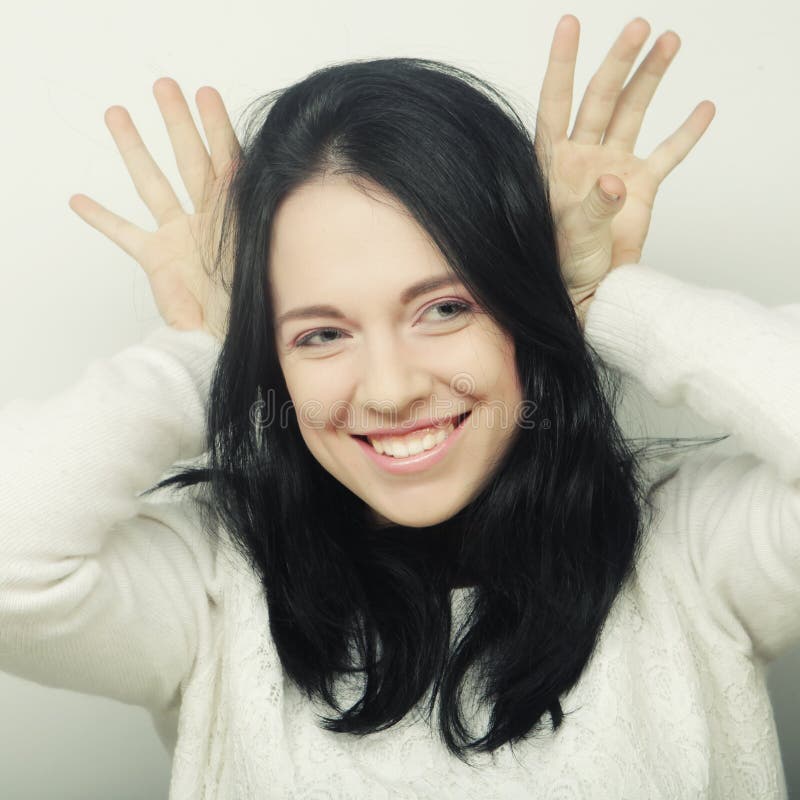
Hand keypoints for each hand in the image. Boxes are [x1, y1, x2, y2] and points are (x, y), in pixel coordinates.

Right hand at [68, 78, 240, 339]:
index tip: (206, 93)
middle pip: (188, 159)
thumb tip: (247, 167)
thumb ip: (247, 209)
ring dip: (135, 149)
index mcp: (231, 215)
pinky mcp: (157, 259)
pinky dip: (101, 218)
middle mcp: (204, 219)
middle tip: (165, 86)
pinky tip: (79, 199)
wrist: (225, 339)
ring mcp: (179, 237)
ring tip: (118, 114)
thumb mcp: (254, 247)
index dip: (216, 125)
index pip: (225, 159)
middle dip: (176, 122)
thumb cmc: (250, 301)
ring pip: (151, 183)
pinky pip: (124, 233)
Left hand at [534, 16, 715, 325]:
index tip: (569, 24)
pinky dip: (685, 134)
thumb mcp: (572, 238)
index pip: (556, 104)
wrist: (589, 292)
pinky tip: (702, 109)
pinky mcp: (641, 187)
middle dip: (619, 62)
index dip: (562, 65)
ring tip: (669, 42)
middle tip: (638, 28)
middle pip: (601, 99)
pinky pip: (667, 154)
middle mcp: (583, 158)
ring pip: (634, 114)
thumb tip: (614, 183)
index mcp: (554, 164)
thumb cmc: (565, 267)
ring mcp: (613, 168)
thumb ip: (592, 208)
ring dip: (650, 79)